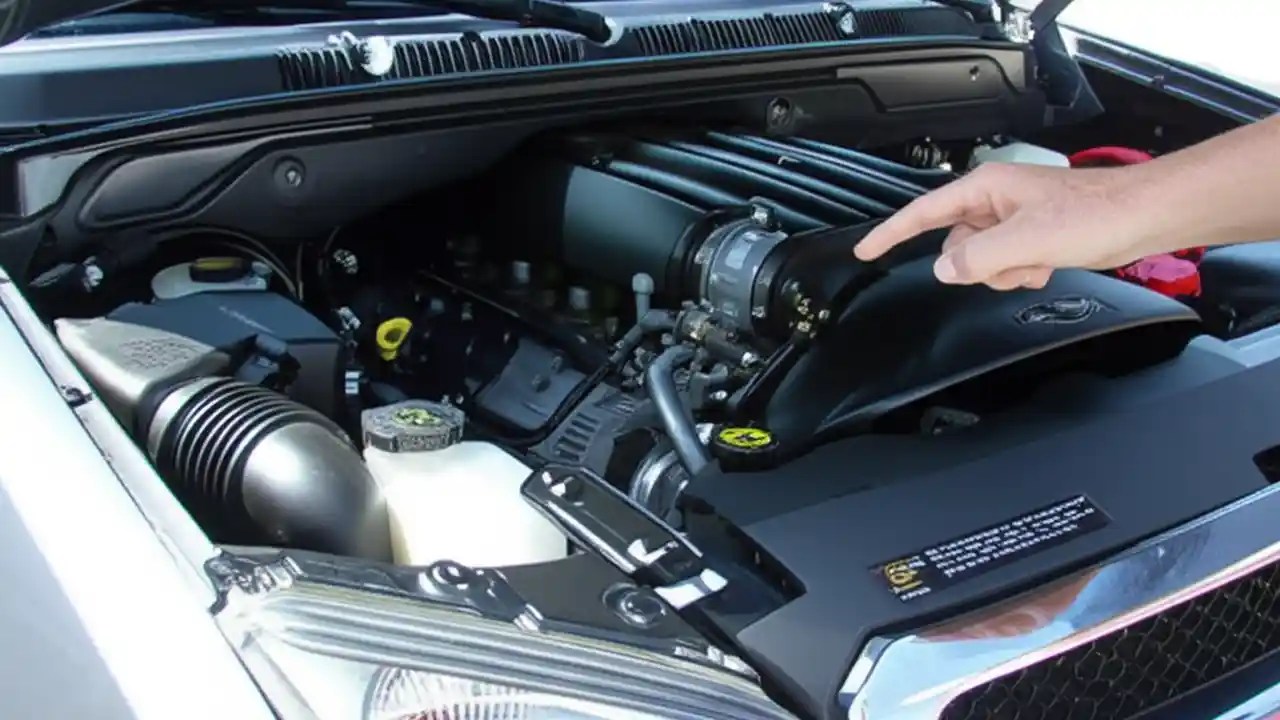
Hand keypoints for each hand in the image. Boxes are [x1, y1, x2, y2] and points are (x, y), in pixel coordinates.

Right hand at [853, 163, 1162, 289]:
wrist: (1143, 215)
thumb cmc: (1096, 213)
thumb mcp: (1026, 239)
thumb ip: (977, 257)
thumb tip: (945, 270)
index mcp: (985, 188)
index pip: (922, 213)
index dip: (890, 233)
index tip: (865, 251)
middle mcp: (995, 200)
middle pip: (954, 245)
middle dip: (976, 265)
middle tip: (1009, 263)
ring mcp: (1014, 219)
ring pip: (980, 260)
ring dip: (1003, 272)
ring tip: (1036, 263)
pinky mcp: (1032, 236)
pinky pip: (1005, 263)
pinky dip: (1021, 272)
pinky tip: (1046, 266)